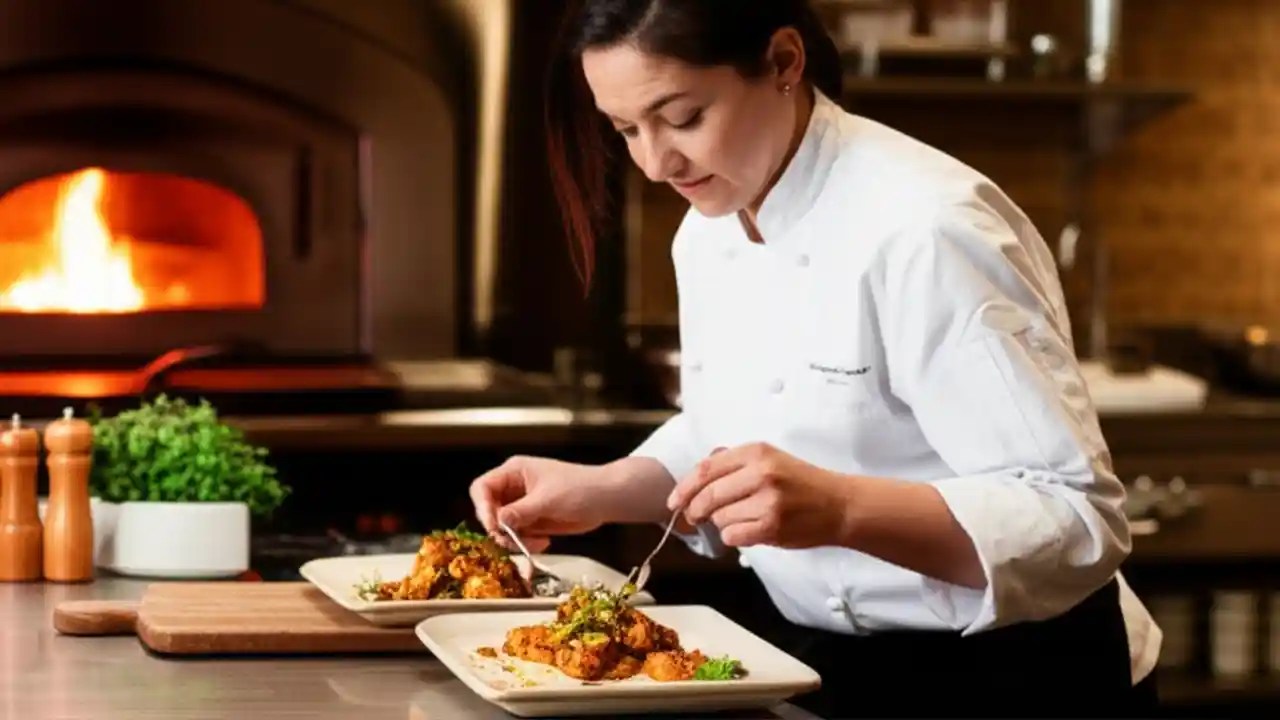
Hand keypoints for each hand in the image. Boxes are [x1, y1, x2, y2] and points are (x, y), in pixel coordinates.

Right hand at [469, 455, 609, 552]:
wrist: (606, 500)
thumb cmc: (580, 488)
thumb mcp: (548, 499)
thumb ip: (520, 511)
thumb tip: (498, 522)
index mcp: (514, 471)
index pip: (482, 487)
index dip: (482, 507)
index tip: (493, 526)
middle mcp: (513, 488)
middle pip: (489, 510)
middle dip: (499, 528)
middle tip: (512, 540)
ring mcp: (521, 506)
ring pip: (501, 527)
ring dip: (514, 540)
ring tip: (536, 543)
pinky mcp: (531, 521)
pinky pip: (517, 536)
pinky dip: (525, 544)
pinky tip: (543, 543)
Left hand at [666, 443, 851, 548]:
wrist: (838, 505)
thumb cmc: (801, 483)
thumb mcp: (770, 459)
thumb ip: (734, 464)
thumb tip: (696, 477)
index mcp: (756, 452)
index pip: (706, 469)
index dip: (684, 487)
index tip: (674, 501)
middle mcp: (761, 473)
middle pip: (708, 495)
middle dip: (695, 509)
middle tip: (694, 516)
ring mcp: (767, 500)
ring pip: (720, 517)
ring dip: (723, 523)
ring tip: (744, 518)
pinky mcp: (772, 525)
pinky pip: (733, 535)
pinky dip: (735, 536)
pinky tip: (750, 530)